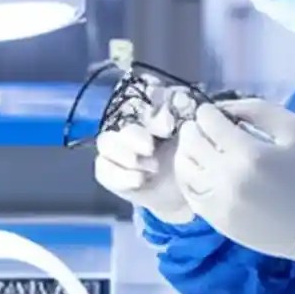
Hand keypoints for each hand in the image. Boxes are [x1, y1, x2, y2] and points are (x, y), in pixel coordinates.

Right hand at [93, 85, 192, 224]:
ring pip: (106, 142)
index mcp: (151, 117)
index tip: (168, 128)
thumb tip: (181, 101)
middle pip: (122, 125)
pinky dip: (120, 176)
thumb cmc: (187, 161)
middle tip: (151, 149)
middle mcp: (130, 130)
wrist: (180, 192)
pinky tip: (139, 181)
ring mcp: (116, 150)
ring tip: (151, 168)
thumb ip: (185, 122)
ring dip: (125, 155)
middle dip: (136, 136)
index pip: (143, 107)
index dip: (152, 116)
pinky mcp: (109, 172)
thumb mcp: (191, 142)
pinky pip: (103, 169)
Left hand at [174, 99, 294, 285]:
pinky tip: (199, 169)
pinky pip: (189, 192)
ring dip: (187, 151)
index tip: (213, 112)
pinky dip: (188, 176)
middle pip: (191, 143)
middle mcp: (227, 178)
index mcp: (249, 154)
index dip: (208, 112)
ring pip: (184, 168)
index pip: (209, 122)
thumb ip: (258, 110)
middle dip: (194, 128)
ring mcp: (218, 202)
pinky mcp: (216, 220)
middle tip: (202, 126)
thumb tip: (224, 108)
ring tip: (197, 146)